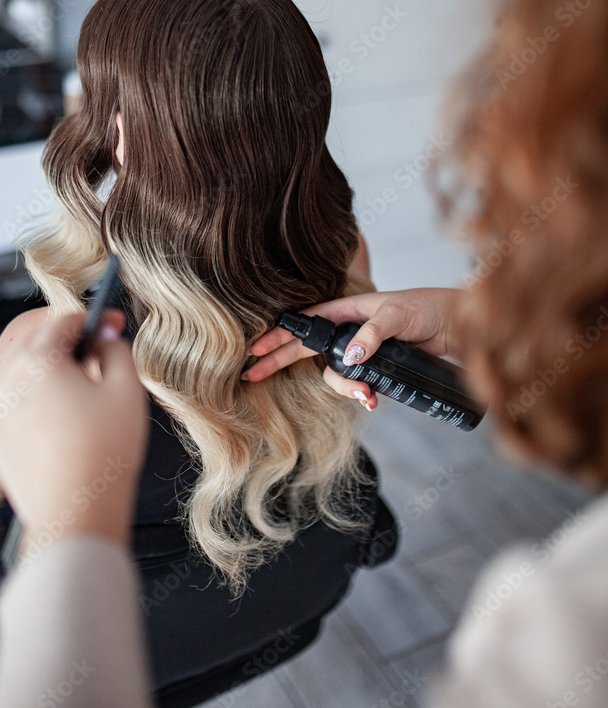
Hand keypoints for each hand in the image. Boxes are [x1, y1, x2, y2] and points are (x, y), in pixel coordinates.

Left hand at [0, 310, 147, 550]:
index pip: (65, 320)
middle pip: (44, 347)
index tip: (114, 328)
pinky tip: (72, 430)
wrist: (75, 512)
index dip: (96, 321)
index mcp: (38, 360)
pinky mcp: (2, 441)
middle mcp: (10, 381)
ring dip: (59, 379)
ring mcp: (1, 412)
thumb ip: (118, 350)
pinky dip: (46, 408)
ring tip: (91, 402)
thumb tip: (107, 341)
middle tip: (106, 364)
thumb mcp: (126, 389)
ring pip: (33, 380)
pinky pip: (25, 409)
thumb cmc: (103, 451)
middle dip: (75, 348)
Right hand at [244, 288, 459, 409]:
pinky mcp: (375, 368)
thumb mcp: (397, 315)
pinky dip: (360, 394)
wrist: (453, 326)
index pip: (306, 322)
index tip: (256, 347)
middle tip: (253, 375)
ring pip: (334, 374)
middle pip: (307, 349)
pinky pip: (356, 384)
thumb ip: (372, 334)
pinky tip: (374, 399)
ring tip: (367, 396)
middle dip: (280, 361)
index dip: (279, 334)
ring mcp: (360, 351)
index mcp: (347, 310)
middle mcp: (349, 331)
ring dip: (344, 388)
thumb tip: (351, 357)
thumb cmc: (425, 308)